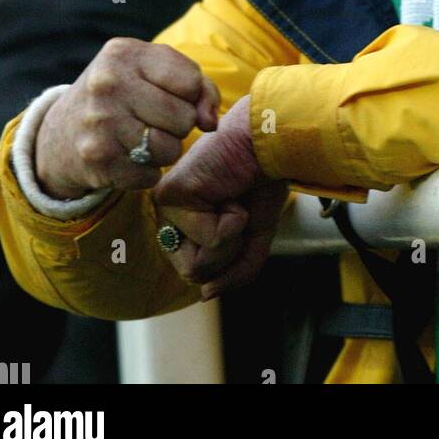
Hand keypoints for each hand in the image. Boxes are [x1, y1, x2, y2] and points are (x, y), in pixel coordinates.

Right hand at [34, 38, 220, 199]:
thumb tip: (211, 121)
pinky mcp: (96, 159)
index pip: (190, 79)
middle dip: (180, 125)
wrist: (60, 133)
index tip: (172, 96)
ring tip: (143, 139)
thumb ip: (196, 86)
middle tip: (156, 121)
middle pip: (183, 117)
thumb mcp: (150, 73)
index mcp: (124, 53)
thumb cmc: (122, 96)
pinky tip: (128, 159)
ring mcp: (100, 121)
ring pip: (169, 149)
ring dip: (165, 151)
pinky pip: (149, 176)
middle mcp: (108, 83)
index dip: (191, 94)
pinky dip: (146, 173)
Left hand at [153, 95, 287, 298]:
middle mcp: (171, 216)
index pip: (198, 272)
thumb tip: (204, 294)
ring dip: (230, 239)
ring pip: (196, 266)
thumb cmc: (264, 178)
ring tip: (233, 200)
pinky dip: (232, 222)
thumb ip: (236, 270)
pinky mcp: (168, 197)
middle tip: (237, 210)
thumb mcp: (256, 235)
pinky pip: (206, 242)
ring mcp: (167, 207)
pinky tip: (230, 192)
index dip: (230, 254)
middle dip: (228, 252)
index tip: (240, 213)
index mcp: (188, 223)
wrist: (272, 143)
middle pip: (193, 274)